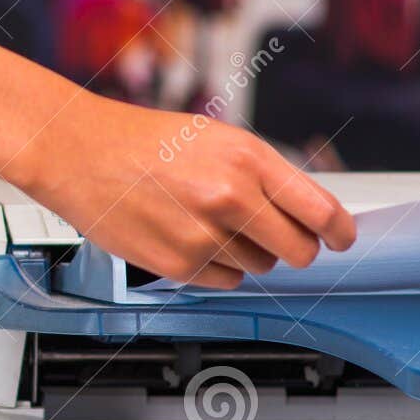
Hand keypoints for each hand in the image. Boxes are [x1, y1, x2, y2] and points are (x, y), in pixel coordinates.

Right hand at [0, 42, 356, 287]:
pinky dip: (214, 267)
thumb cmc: (141, 141)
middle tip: (272, 235)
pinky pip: (223, 281)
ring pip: (259, 267)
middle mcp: (230, 197)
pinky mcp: (177, 264)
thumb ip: (263, 174)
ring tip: (206, 223)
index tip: (342, 238)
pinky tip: (187, 238)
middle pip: (297, 250)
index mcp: (247, 158)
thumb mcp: (216, 139)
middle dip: (292, 247)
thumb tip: (305, 211)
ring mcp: (203, 235)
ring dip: (245, 253)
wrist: (77, 152)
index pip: (321, 210)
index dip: (340, 231)